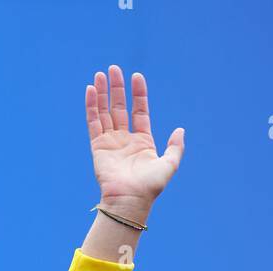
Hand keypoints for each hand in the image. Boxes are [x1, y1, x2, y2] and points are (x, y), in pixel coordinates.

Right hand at [85, 67, 184, 218]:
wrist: (129, 200)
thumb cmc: (149, 186)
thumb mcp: (169, 165)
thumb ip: (176, 148)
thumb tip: (181, 130)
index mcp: (143, 142)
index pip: (140, 111)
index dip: (138, 94)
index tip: (136, 76)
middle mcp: (126, 139)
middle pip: (119, 107)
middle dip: (117, 88)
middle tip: (114, 68)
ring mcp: (111, 142)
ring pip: (105, 112)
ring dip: (103, 93)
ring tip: (100, 74)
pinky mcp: (98, 146)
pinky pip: (93, 122)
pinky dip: (91, 106)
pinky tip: (91, 90)